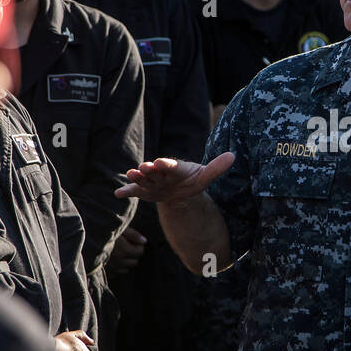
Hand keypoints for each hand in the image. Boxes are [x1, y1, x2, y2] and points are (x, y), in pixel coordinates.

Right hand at [107, 226, 146, 275]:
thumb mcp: (119, 229)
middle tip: (127, 247)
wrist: (85, 241)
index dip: (138, 245)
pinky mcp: (106, 272)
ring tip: (120, 253)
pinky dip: (118, 267)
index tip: (134, 241)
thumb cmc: (104, 232)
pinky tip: (114, 259)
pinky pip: (118, 273)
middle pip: (135, 261)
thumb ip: (133, 235)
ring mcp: (113, 267)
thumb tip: (144, 241)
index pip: (140, 251)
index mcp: (124, 250)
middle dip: (134, 254)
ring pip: (127, 268)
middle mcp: (120, 260)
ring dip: (126, 261)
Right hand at [115, 153, 234, 205]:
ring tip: (130, 175)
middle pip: (154, 171)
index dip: (166, 164)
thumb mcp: (205, 176)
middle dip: (148, 169)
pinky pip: (134, 191)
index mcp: (175, 168)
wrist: (179, 189)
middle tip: (143, 167)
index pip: (171, 165)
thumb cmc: (192, 179)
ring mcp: (152, 181)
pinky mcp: (145, 191)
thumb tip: (233, 156)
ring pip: (143, 179)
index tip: (160, 162)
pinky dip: (126, 191)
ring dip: (136, 178)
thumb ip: (216, 167)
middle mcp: (161, 172)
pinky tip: (118, 193)